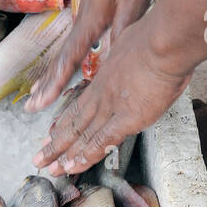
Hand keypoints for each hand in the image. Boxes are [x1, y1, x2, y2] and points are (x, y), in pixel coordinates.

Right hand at [26, 0, 164, 112]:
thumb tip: (111, 61)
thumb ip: (122, 30)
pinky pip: (77, 38)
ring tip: (41, 89)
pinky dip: (67, 56)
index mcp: (92, 19)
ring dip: (53, 71)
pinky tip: (68, 61)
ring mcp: (88, 10)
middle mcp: (84, 16)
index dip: (55, 83)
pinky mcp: (96, 4)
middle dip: (46, 83)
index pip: (69, 58)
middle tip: (31, 105)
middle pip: (61, 56)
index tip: (41, 103)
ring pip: (67, 48)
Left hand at [32, 18, 192, 174]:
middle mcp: (102, 95)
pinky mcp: (125, 119)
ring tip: (50, 170)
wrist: (166, 39)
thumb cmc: (158, 37)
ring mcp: (111, 108)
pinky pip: (101, 142)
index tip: (50, 134)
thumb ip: (126, 54)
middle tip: (40, 158)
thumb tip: (129, 52)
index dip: (64, 122)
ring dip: (64, 155)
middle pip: (74, 123)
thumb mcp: (131, 40)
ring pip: (81, 135)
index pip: (79, 105)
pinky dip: (86, 157)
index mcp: (104, 77)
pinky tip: (73, 168)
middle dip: (56, 143)